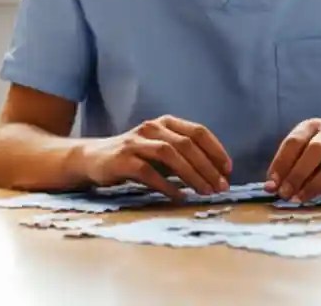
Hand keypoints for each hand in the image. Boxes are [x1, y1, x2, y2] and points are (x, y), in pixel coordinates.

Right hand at [79, 115, 231, 200]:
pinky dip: (167, 185)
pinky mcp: (122, 160)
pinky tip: (180, 197)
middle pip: (187, 144)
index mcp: (166, 122)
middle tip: (221, 187)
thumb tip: (216, 174)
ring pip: (170, 155)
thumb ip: (184, 157)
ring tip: (205, 192)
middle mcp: (152, 128)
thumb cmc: (134, 157)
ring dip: (192, 175)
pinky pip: (148, 172)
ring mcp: (136, 142)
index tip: (228, 170)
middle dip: (208, 167)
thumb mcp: (161, 151)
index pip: (198, 132)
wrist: (92, 159)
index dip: (216, 150)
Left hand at [266, 118, 320, 202]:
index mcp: (311, 126)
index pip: (294, 142)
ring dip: (317, 183)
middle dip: (299, 174)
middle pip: (315, 150)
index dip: (281, 164)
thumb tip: (271, 188)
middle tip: (286, 194)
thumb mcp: (305, 145)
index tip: (272, 185)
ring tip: (302, 198)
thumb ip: (288, 164)